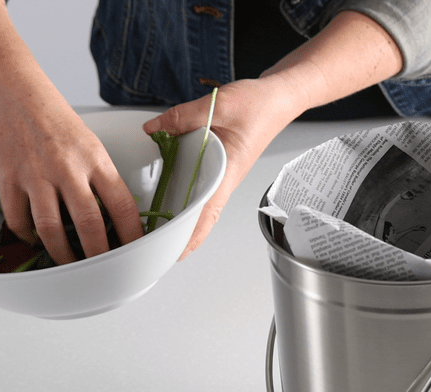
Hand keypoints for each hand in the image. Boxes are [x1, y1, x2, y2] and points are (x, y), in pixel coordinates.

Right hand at [0, 96, 143, 263]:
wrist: (18, 99)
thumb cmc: (60, 126)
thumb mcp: (93, 148)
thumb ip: (103, 181)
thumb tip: (116, 220)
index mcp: (96, 161)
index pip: (123, 205)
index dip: (132, 234)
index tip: (135, 251)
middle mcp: (67, 169)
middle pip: (89, 224)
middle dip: (98, 254)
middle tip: (102, 270)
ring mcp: (36, 176)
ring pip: (51, 228)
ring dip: (62, 254)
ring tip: (70, 264)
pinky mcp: (8, 180)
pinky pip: (19, 220)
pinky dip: (29, 236)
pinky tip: (37, 240)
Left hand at [142, 76, 304, 259]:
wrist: (278, 98)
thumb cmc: (260, 106)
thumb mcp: (221, 105)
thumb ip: (185, 116)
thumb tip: (153, 129)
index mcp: (229, 172)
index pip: (208, 213)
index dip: (192, 237)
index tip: (174, 254)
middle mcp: (225, 177)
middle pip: (200, 214)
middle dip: (179, 232)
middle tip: (152, 242)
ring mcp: (221, 172)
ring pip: (197, 198)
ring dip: (178, 212)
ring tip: (152, 224)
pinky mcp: (218, 161)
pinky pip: (197, 180)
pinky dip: (181, 188)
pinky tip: (164, 188)